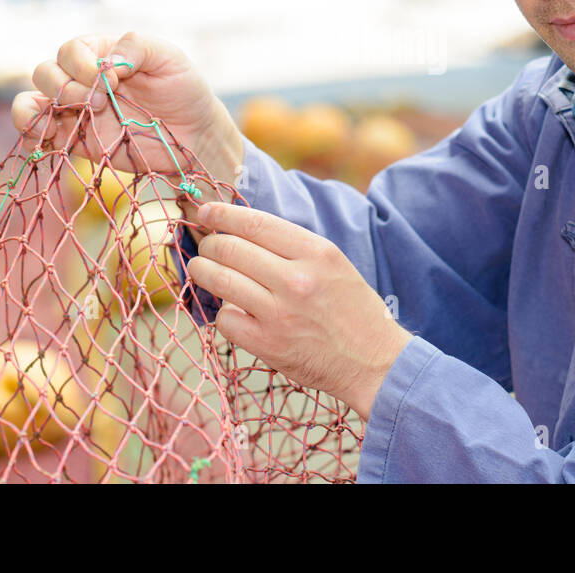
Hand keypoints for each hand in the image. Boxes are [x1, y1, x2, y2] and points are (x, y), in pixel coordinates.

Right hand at [11, 32, 243, 209]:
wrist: (194, 134)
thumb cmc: (184, 89)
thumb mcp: (169, 57)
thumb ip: (137, 46)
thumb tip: (106, 62)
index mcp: (100, 53)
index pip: (71, 50)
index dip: (83, 64)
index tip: (115, 80)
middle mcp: (82, 79)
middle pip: (46, 72)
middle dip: (66, 86)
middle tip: (101, 103)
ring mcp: (76, 110)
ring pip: (31, 101)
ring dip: (37, 110)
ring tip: (61, 121)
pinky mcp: (75, 139)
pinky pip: (38, 134)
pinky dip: (32, 134)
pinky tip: (47, 139)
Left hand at [186, 201, 412, 421]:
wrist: (373, 361)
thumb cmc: (351, 309)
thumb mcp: (332, 263)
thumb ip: (291, 245)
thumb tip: (241, 229)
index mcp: (316, 252)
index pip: (255, 223)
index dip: (222, 214)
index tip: (207, 212)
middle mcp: (296, 279)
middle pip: (230, 249)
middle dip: (209, 244)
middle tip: (206, 246)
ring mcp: (279, 314)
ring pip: (220, 280)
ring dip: (202, 271)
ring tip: (201, 269)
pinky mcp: (267, 344)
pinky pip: (225, 319)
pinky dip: (223, 312)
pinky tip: (233, 311)